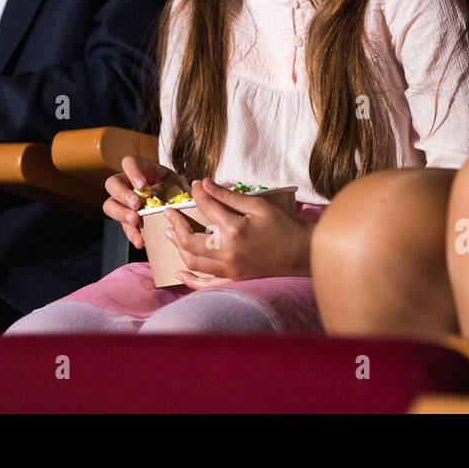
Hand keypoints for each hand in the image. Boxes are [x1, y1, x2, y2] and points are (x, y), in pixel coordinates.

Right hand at [103, 155, 187, 249]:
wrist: (180, 207)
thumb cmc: (176, 189)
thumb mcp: (175, 184)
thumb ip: (166, 187)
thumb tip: (156, 195)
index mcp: (140, 168)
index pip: (129, 163)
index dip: (132, 173)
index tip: (142, 186)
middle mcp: (126, 183)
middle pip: (112, 184)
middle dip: (123, 195)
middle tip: (136, 205)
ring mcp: (123, 202)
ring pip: (110, 205)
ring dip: (121, 214)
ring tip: (135, 222)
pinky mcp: (126, 219)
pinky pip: (123, 226)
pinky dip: (131, 234)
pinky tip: (140, 241)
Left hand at [166, 179, 311, 288]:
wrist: (301, 253)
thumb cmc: (282, 226)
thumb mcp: (257, 205)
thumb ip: (228, 196)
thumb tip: (204, 183)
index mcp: (234, 230)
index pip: (206, 208)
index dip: (197, 194)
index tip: (192, 185)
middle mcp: (227, 252)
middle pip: (189, 239)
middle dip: (175, 224)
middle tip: (168, 213)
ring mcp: (229, 269)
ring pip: (192, 261)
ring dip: (178, 247)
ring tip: (170, 234)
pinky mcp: (234, 279)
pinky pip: (206, 284)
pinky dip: (190, 280)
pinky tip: (179, 272)